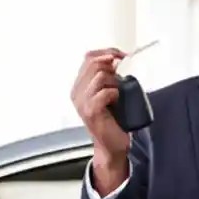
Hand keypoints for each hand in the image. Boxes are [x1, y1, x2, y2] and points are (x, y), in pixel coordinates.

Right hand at [70, 48, 130, 191]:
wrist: (111, 146)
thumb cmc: (112, 120)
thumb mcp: (108, 92)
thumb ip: (107, 76)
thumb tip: (116, 58)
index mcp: (79, 85)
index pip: (88, 57)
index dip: (107, 52)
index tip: (122, 55)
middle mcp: (76, 92)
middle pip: (93, 63)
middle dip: (112, 64)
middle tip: (122, 73)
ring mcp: (82, 102)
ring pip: (100, 76)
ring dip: (114, 81)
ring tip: (119, 92)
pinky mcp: (91, 111)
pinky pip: (105, 92)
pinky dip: (115, 93)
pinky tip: (117, 101)